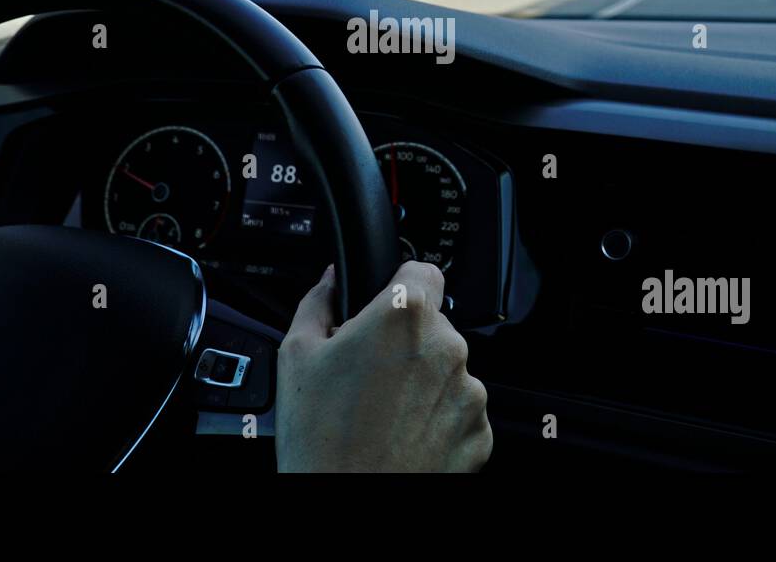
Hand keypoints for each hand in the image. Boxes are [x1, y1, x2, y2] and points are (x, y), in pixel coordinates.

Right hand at [276, 261, 491, 471]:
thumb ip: (318, 303)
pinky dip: (438, 419)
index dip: (400, 283)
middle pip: (432, 325)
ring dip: (423, 381)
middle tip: (368, 373)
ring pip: (447, 369)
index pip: (423, 270)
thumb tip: (331, 282)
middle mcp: (446, 347)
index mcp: (403, 315)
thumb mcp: (296, 356)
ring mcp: (469, 392)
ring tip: (382, 412)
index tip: (386, 303)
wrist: (346, 505)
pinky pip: (460, 410)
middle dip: (405, 342)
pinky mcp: (479, 431)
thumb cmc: (320, 439)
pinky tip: (402, 435)